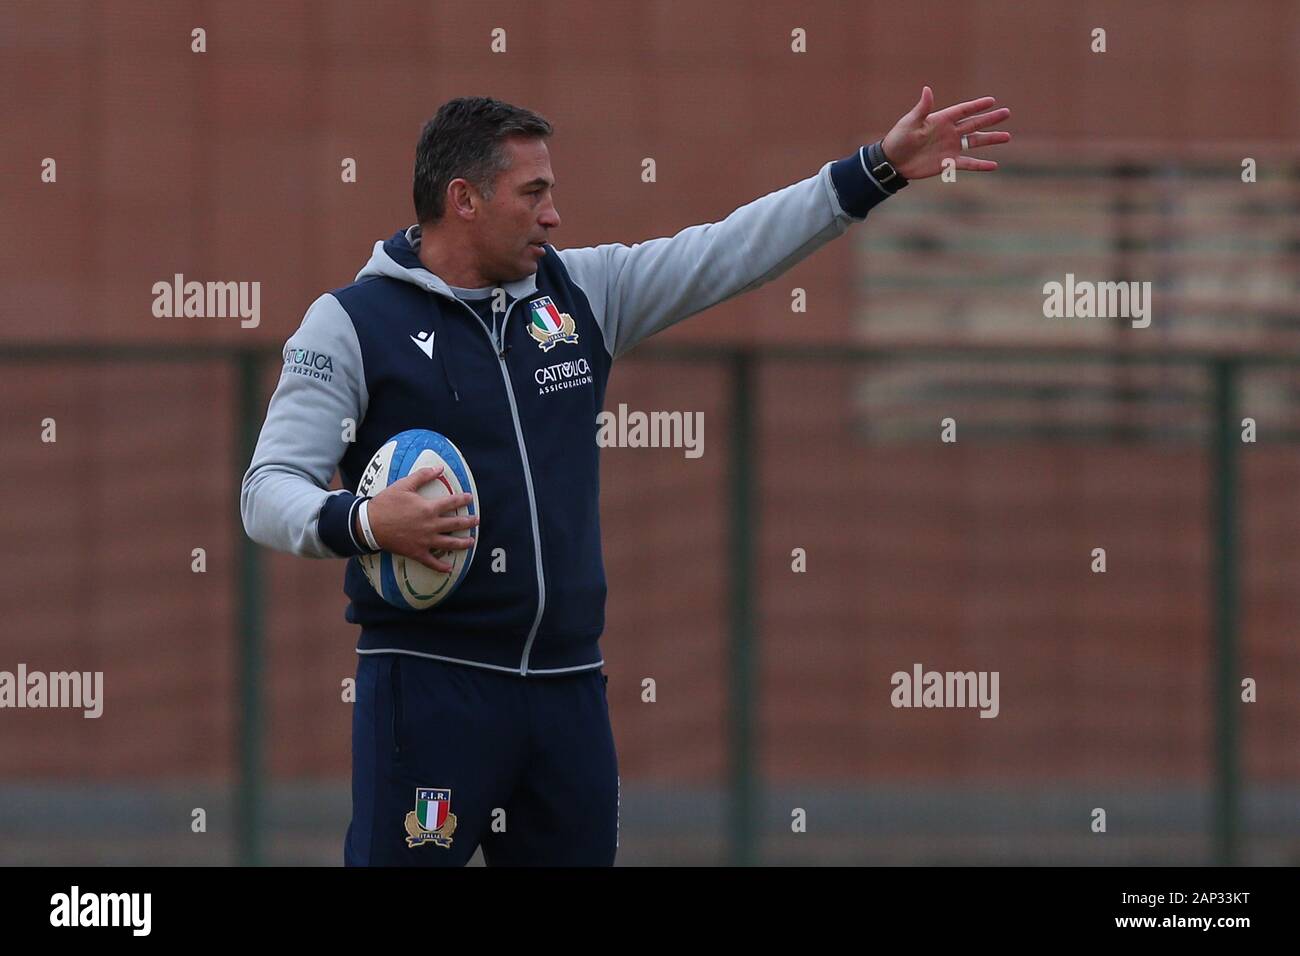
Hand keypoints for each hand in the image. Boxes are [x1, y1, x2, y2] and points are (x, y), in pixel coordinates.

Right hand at [365, 466, 477, 572]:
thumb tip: (439, 468)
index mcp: (429, 508)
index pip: (452, 503)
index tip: (469, 498)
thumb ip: (422, 476)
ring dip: (462, 543)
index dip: (463, 500)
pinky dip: (441, 567)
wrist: (370, 524)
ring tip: (471, 542)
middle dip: (469, 522)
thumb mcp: (404, 485)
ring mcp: (425, 541)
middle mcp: (431, 526)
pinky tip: (450, 568)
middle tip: (477, 520)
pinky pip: (432, 562)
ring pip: (449, 544)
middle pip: (455, 524)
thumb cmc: (386, 503)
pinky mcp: (417, 552)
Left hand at [881, 86, 1010, 179]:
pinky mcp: (948, 163)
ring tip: (1007, 136)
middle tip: (1006, 113)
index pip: (963, 110)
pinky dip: (980, 165)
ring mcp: (950, 147)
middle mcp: (949, 132)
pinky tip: (994, 165)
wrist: (893, 161)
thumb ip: (922, 108)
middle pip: (974, 124)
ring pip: (975, 142)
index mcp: (941, 119)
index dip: (977, 105)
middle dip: (990, 119)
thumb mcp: (910, 122)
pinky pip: (968, 163)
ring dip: (990, 139)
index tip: (992, 101)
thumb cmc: (899, 139)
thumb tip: (927, 89)